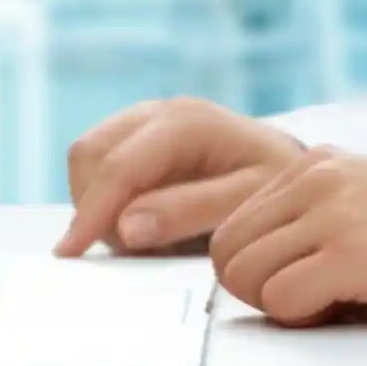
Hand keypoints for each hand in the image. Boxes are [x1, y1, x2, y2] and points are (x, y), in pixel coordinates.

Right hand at [55, 97, 304, 256]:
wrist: (295, 172)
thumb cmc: (276, 188)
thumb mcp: (246, 203)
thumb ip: (188, 212)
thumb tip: (127, 227)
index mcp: (185, 122)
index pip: (118, 166)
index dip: (91, 211)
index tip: (71, 253)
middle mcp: (157, 112)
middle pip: (89, 153)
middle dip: (92, 206)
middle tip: (127, 250)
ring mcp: (143, 121)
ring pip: (86, 158)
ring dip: (96, 203)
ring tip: (141, 238)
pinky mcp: (136, 137)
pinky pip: (98, 164)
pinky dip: (105, 198)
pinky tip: (140, 222)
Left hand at [210, 148, 366, 326]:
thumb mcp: (362, 202)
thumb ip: (306, 218)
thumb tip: (251, 265)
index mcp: (313, 164)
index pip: (229, 226)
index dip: (255, 270)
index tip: (300, 281)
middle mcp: (315, 177)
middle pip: (225, 251)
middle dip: (257, 290)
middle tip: (312, 299)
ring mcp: (331, 211)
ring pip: (242, 274)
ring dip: (281, 304)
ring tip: (337, 300)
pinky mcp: (353, 252)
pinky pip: (280, 299)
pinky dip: (306, 317)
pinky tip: (353, 307)